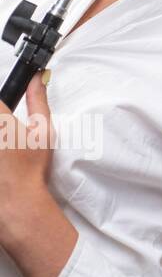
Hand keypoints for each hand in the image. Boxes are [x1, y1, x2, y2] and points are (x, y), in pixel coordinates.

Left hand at [0, 75, 56, 235]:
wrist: (16, 198)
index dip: (2, 106)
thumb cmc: (31, 166)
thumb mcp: (43, 130)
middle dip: (2, 120)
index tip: (6, 111)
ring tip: (5, 150)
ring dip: (0, 136)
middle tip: (8, 136)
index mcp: (0, 121)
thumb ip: (38, 100)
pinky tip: (1, 157)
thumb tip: (36, 78)